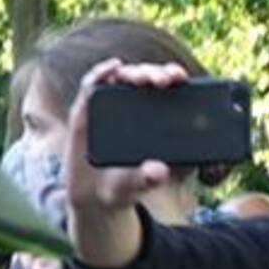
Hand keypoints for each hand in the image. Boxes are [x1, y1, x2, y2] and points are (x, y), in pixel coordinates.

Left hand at [62, 58, 189, 267]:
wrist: (109, 201)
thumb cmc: (106, 192)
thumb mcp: (119, 190)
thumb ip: (137, 181)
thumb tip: (160, 170)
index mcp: (88, 124)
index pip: (92, 88)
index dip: (101, 73)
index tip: (115, 67)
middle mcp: (106, 113)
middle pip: (120, 81)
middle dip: (140, 74)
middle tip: (158, 81)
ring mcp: (126, 113)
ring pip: (140, 84)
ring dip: (157, 74)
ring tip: (174, 78)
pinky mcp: (144, 117)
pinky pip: (154, 96)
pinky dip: (168, 85)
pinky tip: (180, 81)